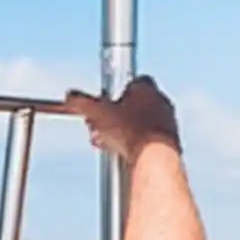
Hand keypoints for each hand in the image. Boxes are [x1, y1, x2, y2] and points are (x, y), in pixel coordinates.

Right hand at [65, 75, 180, 162]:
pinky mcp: (169, 141)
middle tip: (99, 126)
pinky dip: (134, 144)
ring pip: (139, 123)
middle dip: (114, 115)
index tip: (103, 103)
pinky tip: (122, 152)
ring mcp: (167, 122)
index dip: (114, 93)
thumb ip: (82, 102)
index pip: (131, 82)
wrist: (155, 157)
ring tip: (107, 142)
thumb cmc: (131, 130)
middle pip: (133, 105)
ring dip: (122, 131)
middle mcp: (160, 102)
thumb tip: (70, 96)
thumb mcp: (97, 113)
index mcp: (147, 88)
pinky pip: (146, 139)